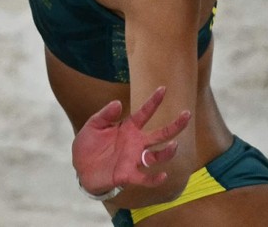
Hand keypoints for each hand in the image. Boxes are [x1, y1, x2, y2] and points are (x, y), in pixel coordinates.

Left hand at [71, 87, 191, 197]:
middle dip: (175, 125)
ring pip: (157, 156)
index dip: (154, 101)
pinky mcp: (128, 175)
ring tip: (174, 144)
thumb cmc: (89, 144)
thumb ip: (105, 114)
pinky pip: (145, 178)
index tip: (163, 89)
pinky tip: (163, 175)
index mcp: (128, 128)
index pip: (145, 113)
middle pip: (160, 134)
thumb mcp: (93, 125)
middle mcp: (136, 143)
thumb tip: (118, 102)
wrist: (80, 167)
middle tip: (187, 114)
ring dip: (167, 152)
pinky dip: (155, 178)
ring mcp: (134, 159)